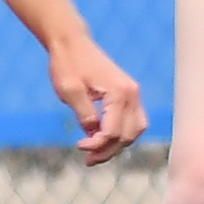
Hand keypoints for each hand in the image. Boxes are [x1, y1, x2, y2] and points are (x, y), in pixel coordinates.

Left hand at [45, 35, 146, 165]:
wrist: (72, 43)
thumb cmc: (68, 65)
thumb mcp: (70, 91)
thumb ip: (84, 115)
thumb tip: (93, 135)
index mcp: (119, 93)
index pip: (113, 130)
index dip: (97, 145)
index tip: (78, 147)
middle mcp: (132, 94)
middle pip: (128, 134)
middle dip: (109, 150)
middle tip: (88, 160)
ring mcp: (133, 93)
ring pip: (135, 129)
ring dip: (118, 144)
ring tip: (96, 154)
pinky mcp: (128, 93)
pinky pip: (133, 120)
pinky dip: (121, 133)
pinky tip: (101, 138)